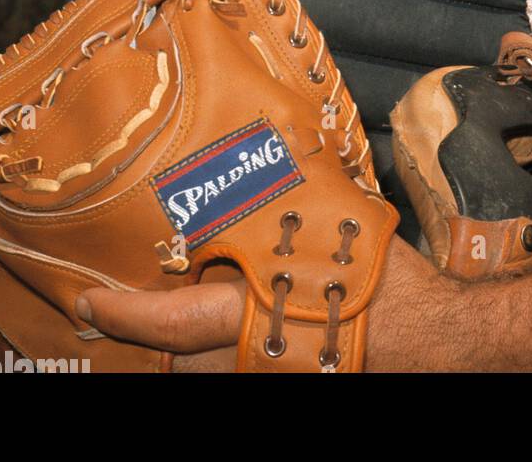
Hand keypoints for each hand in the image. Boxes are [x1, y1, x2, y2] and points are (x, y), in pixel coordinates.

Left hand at [78, 234, 531, 371]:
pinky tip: (253, 332)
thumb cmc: (391, 283)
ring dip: (201, 348)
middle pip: (181, 359)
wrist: (441, 341)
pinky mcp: (294, 386)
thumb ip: (298, 194)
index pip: (170, 321)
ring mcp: (272, 381)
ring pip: (209, 373)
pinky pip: (246, 378)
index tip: (90, 299)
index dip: (124, 312)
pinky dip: (236, 357)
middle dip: (166, 333)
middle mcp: (253, 358)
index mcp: (257, 311)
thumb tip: (274, 146)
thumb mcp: (342, 224)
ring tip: (210, 316)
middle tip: (153, 301)